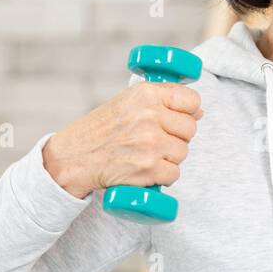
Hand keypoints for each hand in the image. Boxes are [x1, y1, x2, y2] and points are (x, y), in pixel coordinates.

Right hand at [42, 82, 203, 199]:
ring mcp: (150, 142)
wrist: (73, 158)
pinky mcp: (148, 168)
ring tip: (146, 155)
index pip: (192, 100)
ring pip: (183, 153)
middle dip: (177, 137)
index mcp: (146, 94)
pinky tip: (145, 170)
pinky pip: (174, 174)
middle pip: (190, 129)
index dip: (188, 112)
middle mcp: (149, 115)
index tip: (176, 119)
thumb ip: (161, 101)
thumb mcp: (128, 102)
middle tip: (154, 141)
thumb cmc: (101, 130)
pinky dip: (162, 177)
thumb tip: (199, 111)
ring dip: (169, 158)